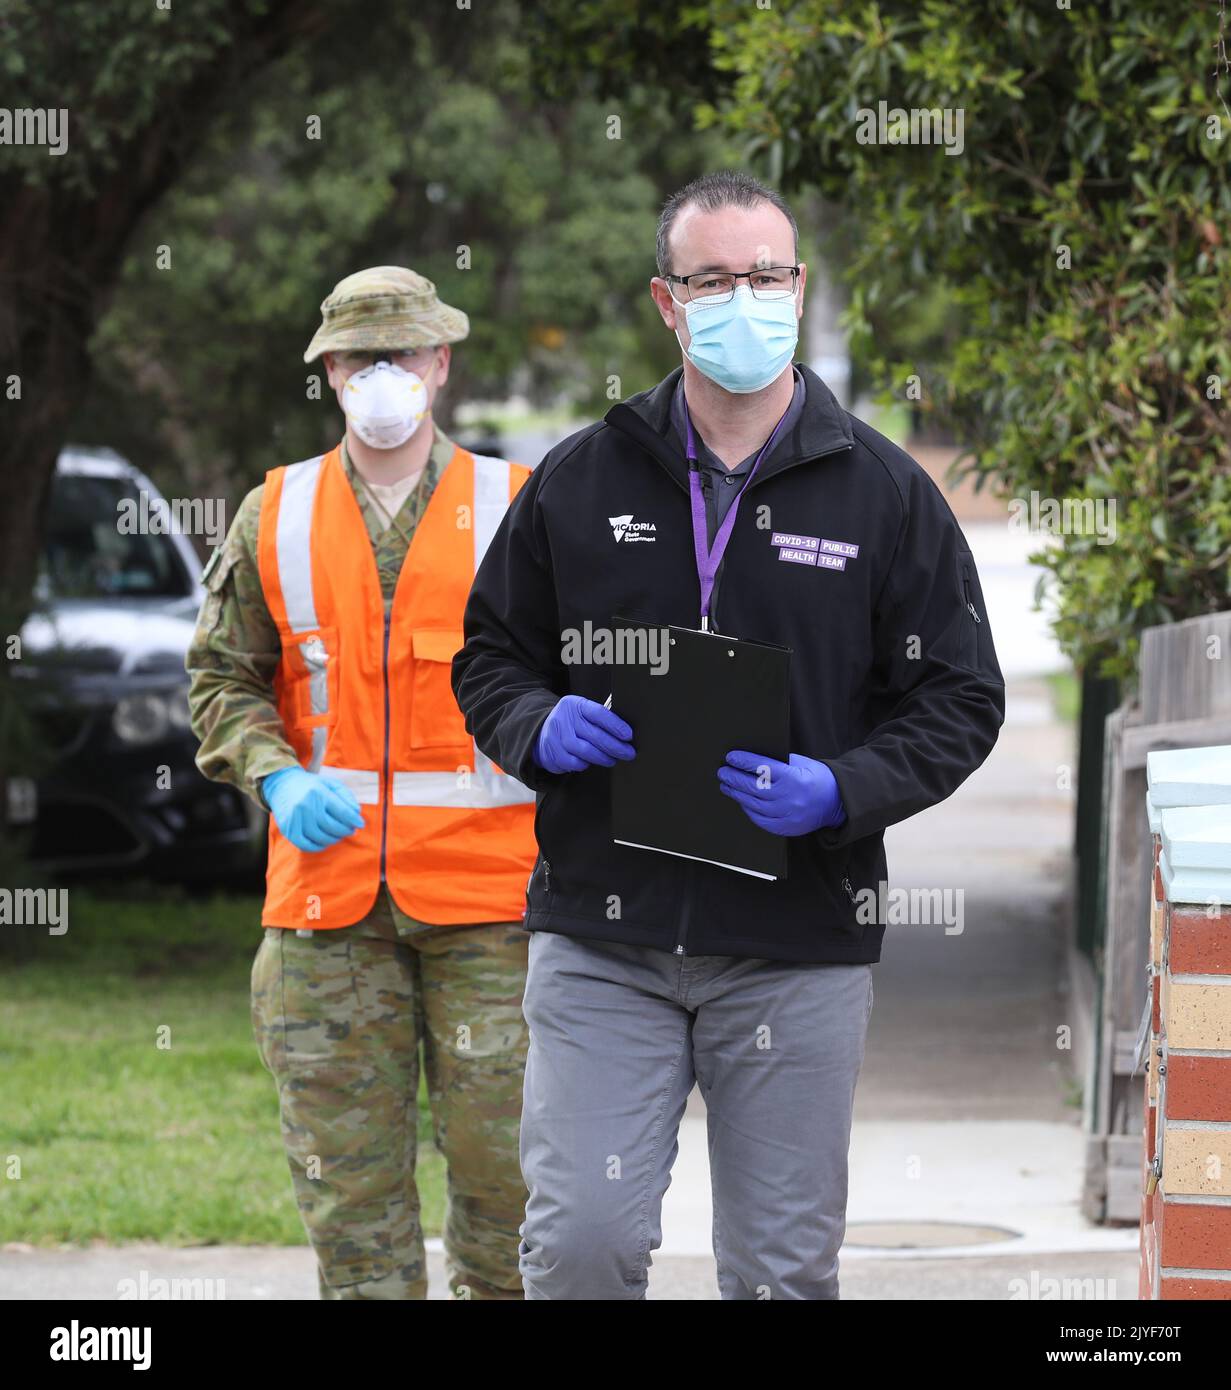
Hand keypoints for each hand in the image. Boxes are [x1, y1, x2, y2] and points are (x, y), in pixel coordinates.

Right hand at [262, 766, 364, 851]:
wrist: (282, 785)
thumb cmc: (311, 786)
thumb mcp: (330, 784)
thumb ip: (346, 796)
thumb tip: (356, 813)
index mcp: (319, 792)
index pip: (342, 811)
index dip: (354, 820)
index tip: (360, 824)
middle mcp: (306, 805)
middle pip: (332, 826)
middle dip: (345, 831)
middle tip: (350, 830)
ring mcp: (295, 818)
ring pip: (320, 837)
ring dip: (333, 839)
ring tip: (338, 835)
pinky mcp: (287, 829)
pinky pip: (305, 845)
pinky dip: (317, 847)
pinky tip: (323, 842)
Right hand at [533, 695, 635, 773]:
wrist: (542, 730)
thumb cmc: (571, 722)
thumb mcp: (582, 712)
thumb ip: (599, 719)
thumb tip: (625, 734)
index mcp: (576, 705)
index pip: (599, 713)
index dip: (616, 725)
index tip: (629, 736)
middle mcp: (564, 718)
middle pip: (595, 735)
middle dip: (616, 746)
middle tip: (628, 753)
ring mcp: (556, 736)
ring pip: (585, 751)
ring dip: (603, 758)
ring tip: (612, 760)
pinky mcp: (551, 752)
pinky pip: (574, 762)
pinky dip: (585, 764)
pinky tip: (591, 762)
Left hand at [717, 751, 845, 835]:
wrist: (837, 801)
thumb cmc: (817, 778)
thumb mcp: (801, 763)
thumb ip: (778, 762)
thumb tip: (751, 759)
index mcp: (793, 778)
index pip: (761, 768)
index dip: (743, 762)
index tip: (731, 757)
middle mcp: (788, 798)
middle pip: (753, 787)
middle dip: (734, 778)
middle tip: (723, 772)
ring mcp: (786, 815)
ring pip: (753, 805)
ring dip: (736, 794)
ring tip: (726, 786)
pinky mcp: (786, 828)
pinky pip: (760, 820)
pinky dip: (748, 810)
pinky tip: (741, 801)